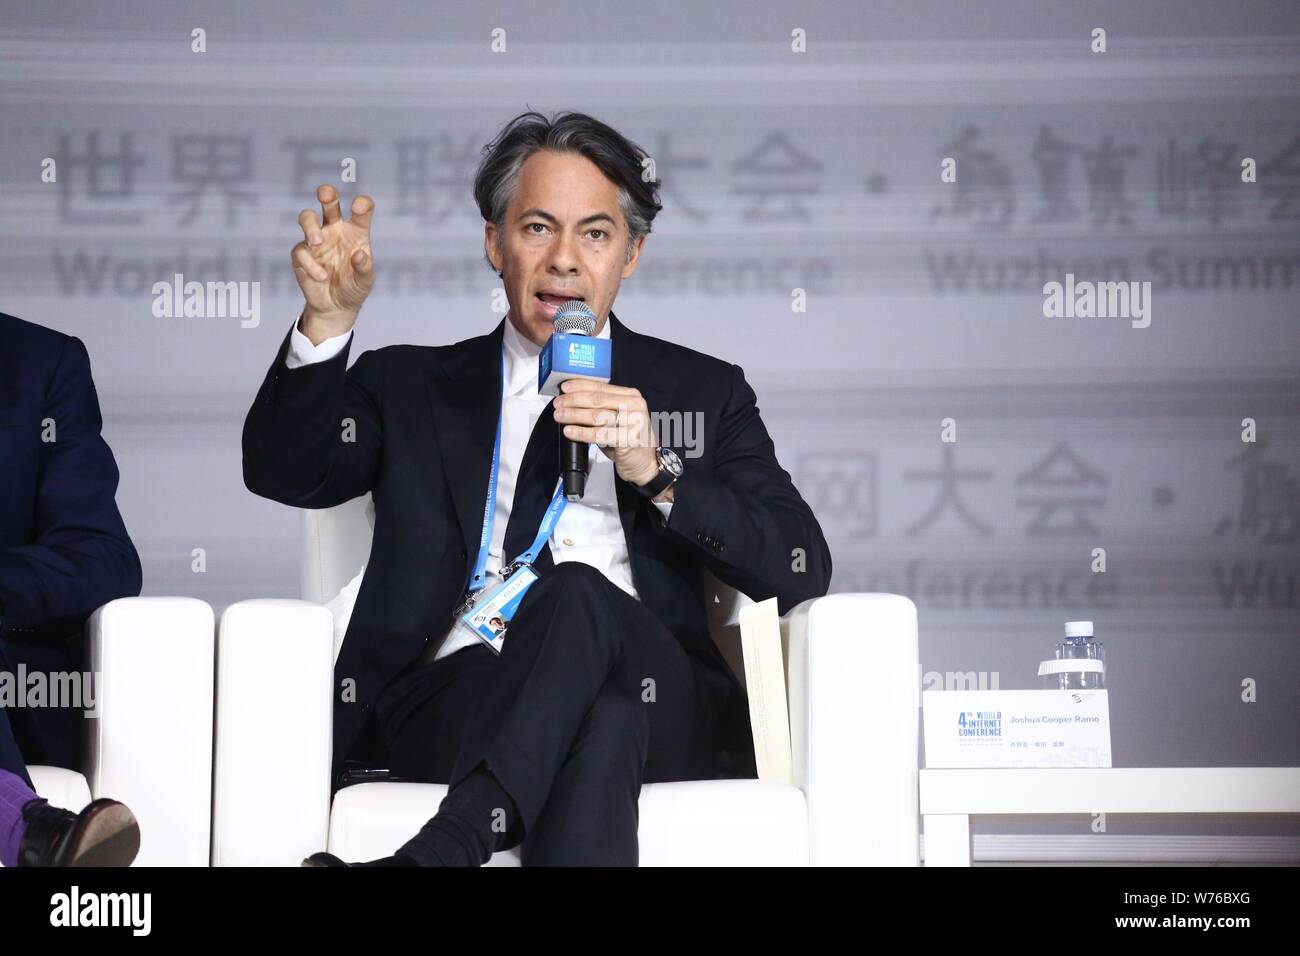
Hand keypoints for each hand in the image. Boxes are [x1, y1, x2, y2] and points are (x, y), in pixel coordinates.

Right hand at [291, 184, 374, 343]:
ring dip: (310, 226)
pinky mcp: (301, 254)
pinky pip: (301, 251)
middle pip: (329, 203)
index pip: (361, 210)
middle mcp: (335, 230)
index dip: (361, 204)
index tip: (359, 208)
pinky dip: (311, 264)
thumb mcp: (365, 281)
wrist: (336, 307)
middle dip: (327, 194)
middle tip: (325, 195)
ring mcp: (316, 240)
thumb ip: (364, 268)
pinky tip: (322, 277)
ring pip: (307, 218)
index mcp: (356, 231)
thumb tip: (359, 254)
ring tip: (317, 241)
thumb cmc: (354, 287)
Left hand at [552, 380, 659, 487]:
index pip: (602, 387)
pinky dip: (582, 432)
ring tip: (560, 416)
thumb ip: (601, 407)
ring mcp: (634, 423)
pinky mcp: (629, 439)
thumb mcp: (617, 418)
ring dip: (574, 415)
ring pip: (597, 416)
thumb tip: (572, 400)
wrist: (644, 463)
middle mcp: (634, 407)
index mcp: (631, 397)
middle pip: (598, 399)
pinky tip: (570, 431)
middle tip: (558, 404)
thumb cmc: (627, 440)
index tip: (564, 388)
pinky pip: (600, 434)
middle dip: (573, 400)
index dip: (580, 386)